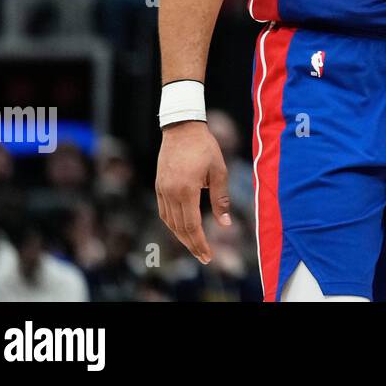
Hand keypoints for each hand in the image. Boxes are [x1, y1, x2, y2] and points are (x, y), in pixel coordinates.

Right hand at [156, 120, 229, 262]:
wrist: (182, 128)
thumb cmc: (205, 148)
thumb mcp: (219, 171)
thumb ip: (221, 199)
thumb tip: (226, 225)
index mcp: (186, 190)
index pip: (192, 226)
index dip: (199, 243)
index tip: (207, 256)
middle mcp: (170, 193)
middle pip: (179, 228)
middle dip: (192, 245)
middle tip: (204, 257)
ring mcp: (162, 190)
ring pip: (169, 222)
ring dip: (181, 236)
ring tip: (195, 246)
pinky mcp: (159, 186)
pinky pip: (164, 211)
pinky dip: (173, 224)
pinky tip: (182, 228)